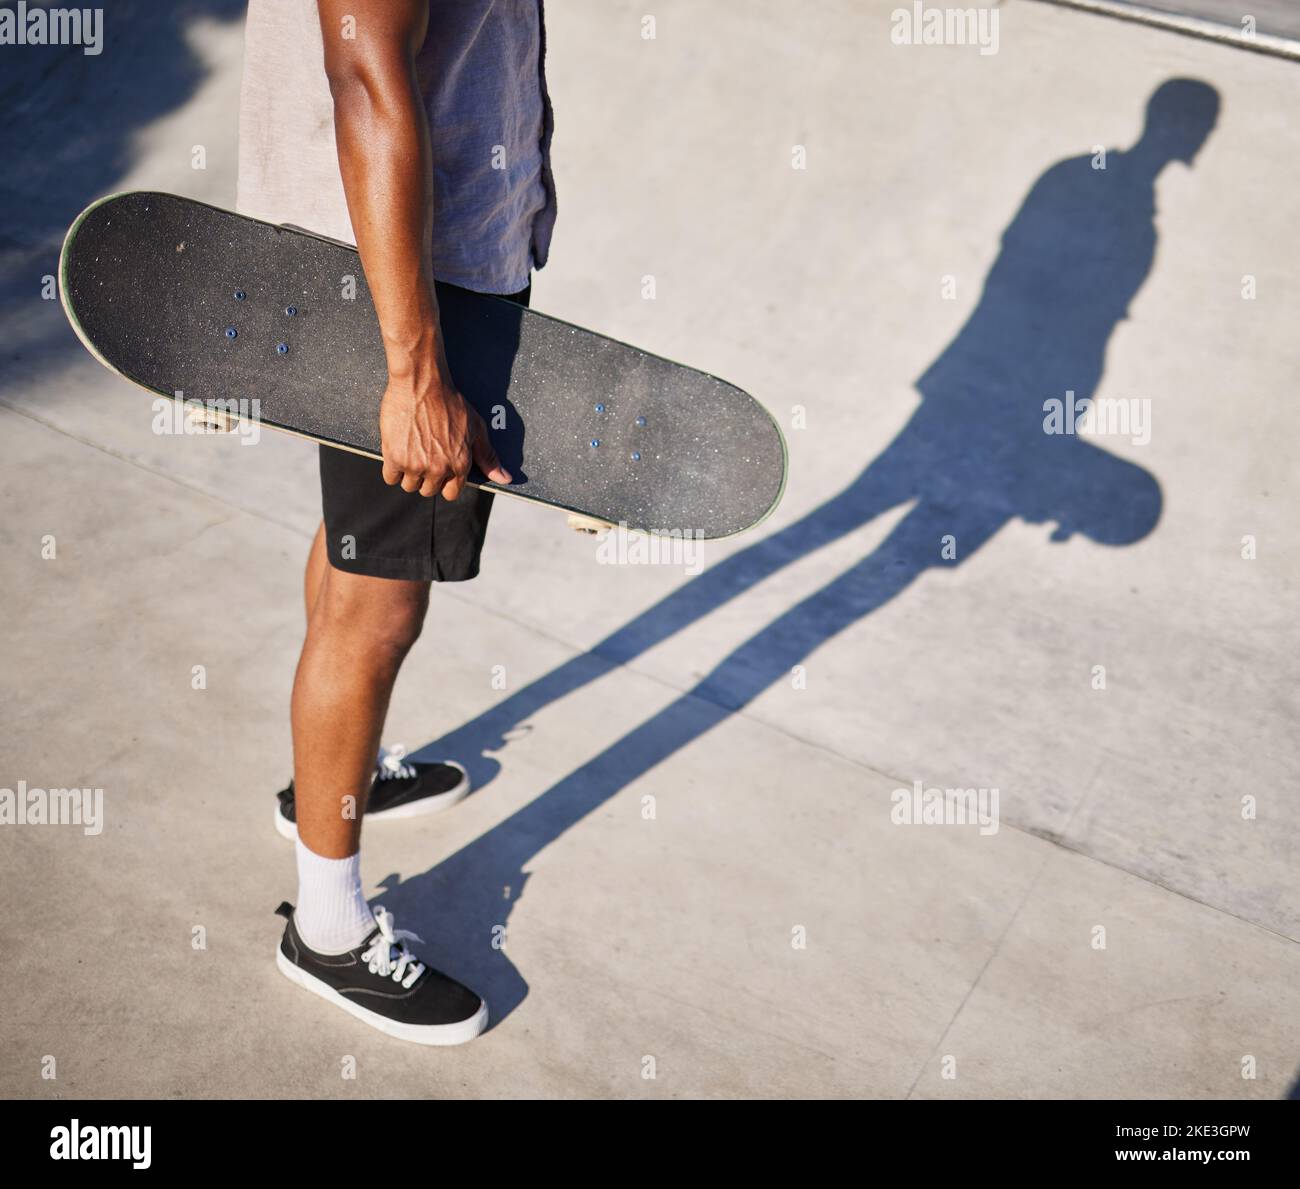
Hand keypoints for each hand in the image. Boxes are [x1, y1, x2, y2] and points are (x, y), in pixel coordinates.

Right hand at [379, 374, 510, 499]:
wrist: (422, 383)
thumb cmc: (450, 402)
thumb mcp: (477, 428)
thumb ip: (488, 457)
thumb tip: (504, 478)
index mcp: (459, 464)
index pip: (451, 493)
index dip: (445, 482)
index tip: (439, 470)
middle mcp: (438, 469)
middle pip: (428, 491)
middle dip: (426, 477)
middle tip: (423, 455)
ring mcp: (415, 465)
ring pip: (409, 486)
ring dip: (408, 473)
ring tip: (411, 451)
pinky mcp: (395, 457)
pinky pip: (390, 478)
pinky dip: (392, 468)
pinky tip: (398, 452)